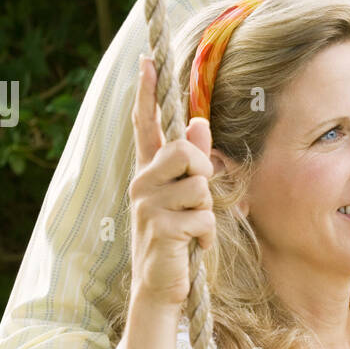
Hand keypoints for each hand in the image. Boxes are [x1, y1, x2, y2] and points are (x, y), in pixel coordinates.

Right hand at [129, 54, 215, 308]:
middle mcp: (141, 183)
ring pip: (200, 188)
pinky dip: (207, 237)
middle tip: (198, 201)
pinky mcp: (159, 228)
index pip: (146, 126)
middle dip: (205, 173)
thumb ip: (194, 162)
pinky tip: (193, 249)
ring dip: (207, 214)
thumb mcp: (187, 200)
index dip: (146, 94)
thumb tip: (199, 122)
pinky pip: (202, 218)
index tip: (147, 61)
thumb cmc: (178, 241)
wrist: (162, 287)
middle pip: (186, 152)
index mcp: (149, 173)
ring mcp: (147, 205)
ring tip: (192, 232)